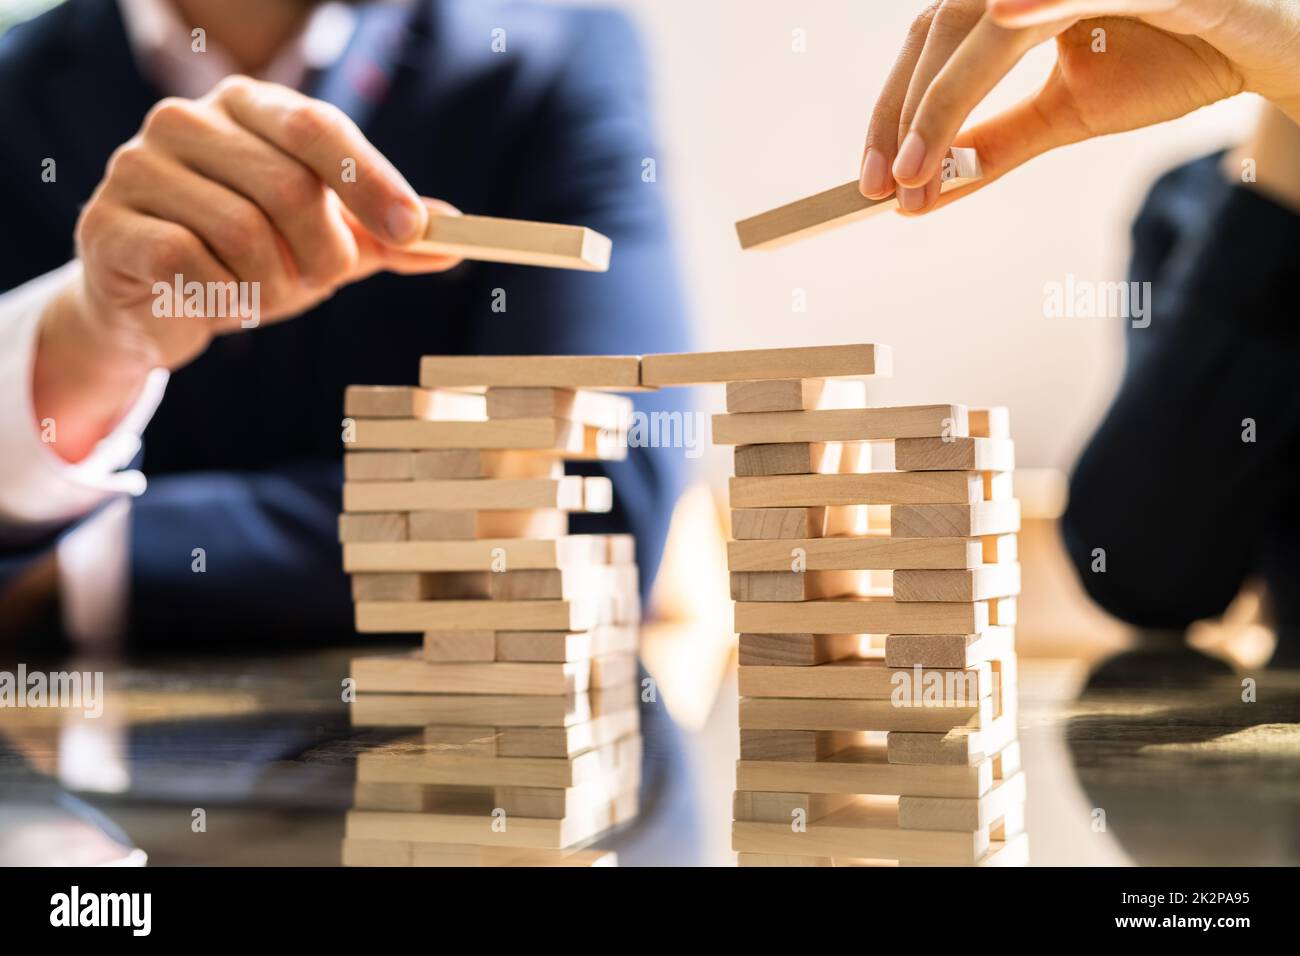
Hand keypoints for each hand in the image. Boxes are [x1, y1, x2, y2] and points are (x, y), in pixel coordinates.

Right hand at [34, 76, 460, 460]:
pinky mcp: (107, 223)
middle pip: (289, 187)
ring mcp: (138, 166)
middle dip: (322, 253)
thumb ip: (386, 238)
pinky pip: (190, 263)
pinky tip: (217, 301)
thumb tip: (457, 239)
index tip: (412, 231)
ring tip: (263, 293)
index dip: (372, 181)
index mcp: (248, 106)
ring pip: (242, 232)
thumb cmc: (249, 258)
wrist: (157, 303)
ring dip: (273, 285)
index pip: (319, 129)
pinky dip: (223, 298)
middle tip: (321, 280)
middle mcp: (187, 119)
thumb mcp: (326, 243)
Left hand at [859, 0, 1299, 212]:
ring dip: (946, 93)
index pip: (932, 44)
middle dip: (906, 115)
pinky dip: (1037, 3)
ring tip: (918, 163)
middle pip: (943, 28)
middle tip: (888, 187)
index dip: (893, 112)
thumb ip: (994, 147)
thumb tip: (922, 192)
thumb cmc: (1174, 61)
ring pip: (990, 20)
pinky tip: (1003, 20)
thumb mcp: (1068, 115)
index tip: (874, 182)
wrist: (1267, 49)